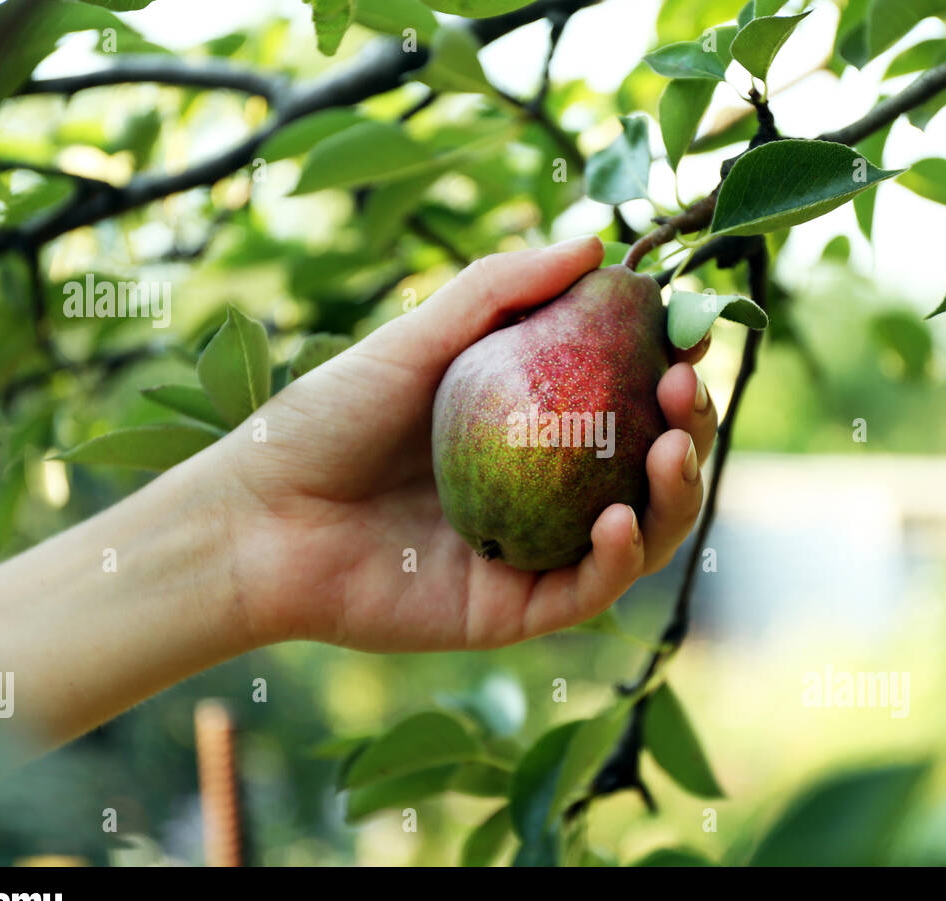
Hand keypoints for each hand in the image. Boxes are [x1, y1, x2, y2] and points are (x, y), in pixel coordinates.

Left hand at [221, 236, 718, 651]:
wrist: (256, 519)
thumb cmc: (324, 421)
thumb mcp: (417, 339)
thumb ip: (498, 290)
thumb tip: (594, 244)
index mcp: (529, 429)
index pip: (626, 402)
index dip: (671, 373)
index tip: (689, 337)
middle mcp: (543, 492)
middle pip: (648, 470)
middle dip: (688, 431)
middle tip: (682, 390)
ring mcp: (531, 552)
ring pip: (637, 535)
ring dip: (674, 495)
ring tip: (669, 448)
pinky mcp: (511, 610)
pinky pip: (586, 591)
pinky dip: (616, 559)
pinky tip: (617, 519)